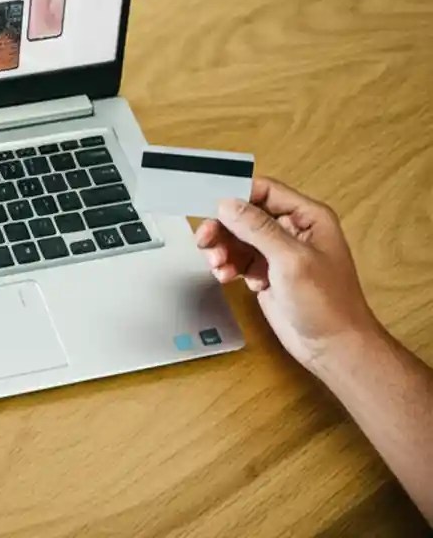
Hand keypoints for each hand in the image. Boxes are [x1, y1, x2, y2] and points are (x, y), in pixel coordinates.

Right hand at [194, 176, 381, 374]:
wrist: (332, 347)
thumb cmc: (327, 304)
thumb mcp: (291, 260)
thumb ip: (258, 229)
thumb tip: (227, 204)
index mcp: (308, 218)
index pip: (265, 191)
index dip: (237, 195)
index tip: (211, 206)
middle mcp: (292, 231)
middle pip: (245, 215)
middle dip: (223, 227)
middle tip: (205, 240)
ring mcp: (278, 253)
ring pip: (237, 238)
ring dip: (222, 248)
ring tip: (217, 265)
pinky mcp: (266, 273)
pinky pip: (238, 259)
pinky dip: (227, 265)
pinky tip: (226, 277)